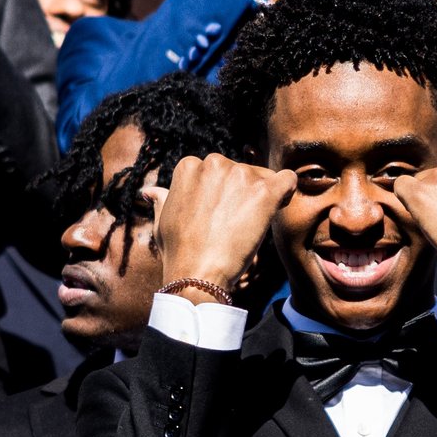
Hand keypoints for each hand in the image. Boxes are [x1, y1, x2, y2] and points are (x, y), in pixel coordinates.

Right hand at [145, 154, 295, 306]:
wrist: (197, 273)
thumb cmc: (178, 251)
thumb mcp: (162, 221)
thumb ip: (163, 200)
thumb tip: (149, 192)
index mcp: (188, 166)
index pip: (215, 170)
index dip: (223, 191)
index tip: (223, 211)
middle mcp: (214, 163)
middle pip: (240, 171)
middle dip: (242, 192)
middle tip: (238, 220)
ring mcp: (240, 175)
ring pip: (263, 176)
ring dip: (262, 196)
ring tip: (253, 224)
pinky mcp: (264, 191)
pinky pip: (287, 179)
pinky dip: (287, 190)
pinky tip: (281, 205)